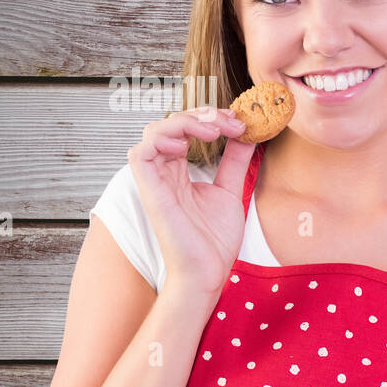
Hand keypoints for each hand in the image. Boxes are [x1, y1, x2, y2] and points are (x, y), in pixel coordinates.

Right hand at [127, 106, 253, 299]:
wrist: (208, 271)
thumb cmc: (214, 240)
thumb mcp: (230, 191)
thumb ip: (235, 162)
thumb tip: (247, 134)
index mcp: (180, 172)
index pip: (186, 130)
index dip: (210, 118)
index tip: (240, 123)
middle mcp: (165, 172)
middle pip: (171, 124)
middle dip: (202, 114)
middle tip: (232, 121)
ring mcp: (155, 181)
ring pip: (154, 131)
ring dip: (185, 121)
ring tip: (214, 129)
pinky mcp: (150, 191)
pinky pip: (139, 154)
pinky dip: (160, 139)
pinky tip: (186, 143)